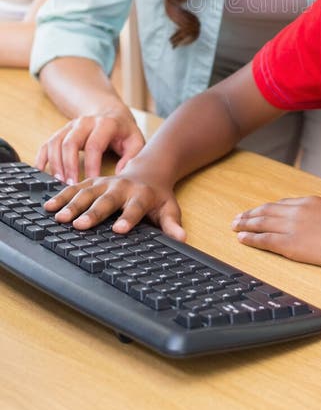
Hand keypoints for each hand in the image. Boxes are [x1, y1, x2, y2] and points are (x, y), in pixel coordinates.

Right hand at [35, 108, 144, 184]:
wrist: (111, 113)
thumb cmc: (124, 132)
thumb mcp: (135, 141)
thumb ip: (132, 157)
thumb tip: (119, 176)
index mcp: (106, 124)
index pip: (94, 145)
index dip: (92, 165)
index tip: (92, 183)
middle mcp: (85, 122)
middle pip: (71, 143)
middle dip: (69, 166)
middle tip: (71, 186)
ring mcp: (71, 126)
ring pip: (56, 143)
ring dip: (56, 164)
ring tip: (59, 183)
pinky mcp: (61, 132)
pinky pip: (47, 144)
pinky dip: (42, 159)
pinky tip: (41, 173)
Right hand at [43, 171, 184, 239]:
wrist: (149, 170)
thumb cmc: (158, 196)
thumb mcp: (169, 208)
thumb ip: (172, 224)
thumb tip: (182, 238)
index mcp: (141, 195)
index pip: (135, 208)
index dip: (128, 218)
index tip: (119, 230)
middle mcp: (121, 187)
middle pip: (106, 201)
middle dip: (94, 213)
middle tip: (80, 225)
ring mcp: (105, 183)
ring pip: (87, 193)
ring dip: (73, 205)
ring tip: (59, 217)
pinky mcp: (93, 182)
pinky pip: (75, 188)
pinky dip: (62, 196)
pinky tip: (48, 207)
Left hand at [232, 196, 320, 270]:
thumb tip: (320, 226)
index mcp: (310, 202)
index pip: (281, 204)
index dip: (265, 209)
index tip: (256, 212)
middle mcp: (298, 210)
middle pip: (267, 210)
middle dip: (250, 214)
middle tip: (237, 218)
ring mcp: (294, 226)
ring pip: (262, 222)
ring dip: (246, 224)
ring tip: (234, 227)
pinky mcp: (293, 244)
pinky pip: (265, 240)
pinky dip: (251, 238)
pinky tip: (242, 239)